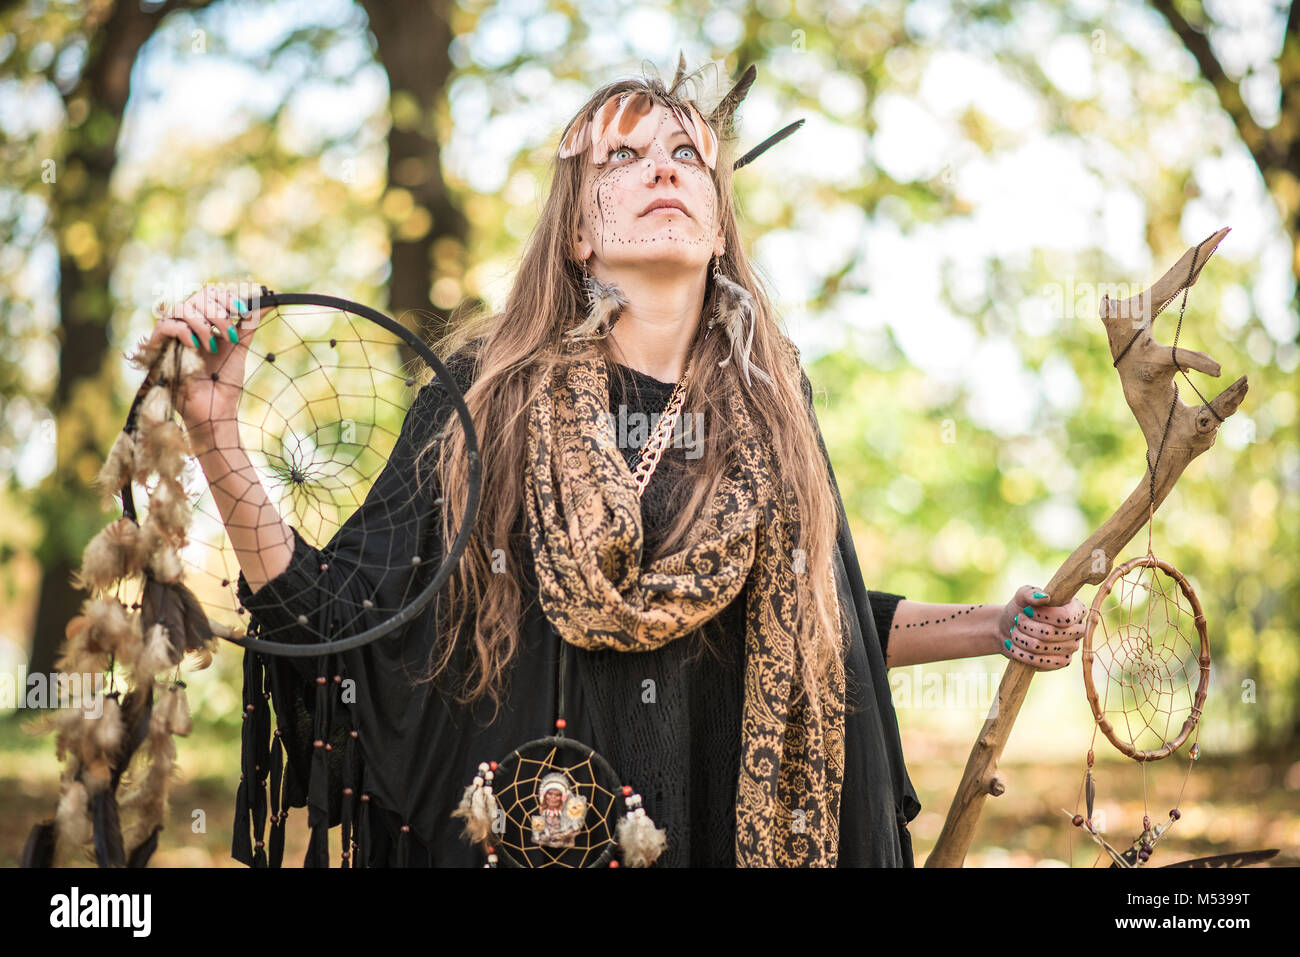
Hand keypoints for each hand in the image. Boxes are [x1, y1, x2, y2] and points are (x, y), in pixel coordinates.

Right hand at [147, 282, 268, 432]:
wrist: (216, 409)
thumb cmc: (225, 381)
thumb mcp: (238, 346)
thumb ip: (247, 324)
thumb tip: (267, 302)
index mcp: (205, 322)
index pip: (208, 294)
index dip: (225, 297)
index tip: (243, 312)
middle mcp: (187, 326)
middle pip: (196, 297)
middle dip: (218, 312)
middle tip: (230, 333)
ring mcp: (173, 337)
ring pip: (181, 308)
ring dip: (202, 324)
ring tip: (214, 346)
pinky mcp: (159, 349)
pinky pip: (165, 326)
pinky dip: (182, 331)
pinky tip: (196, 345)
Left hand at [995, 585, 1085, 670]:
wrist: (1010, 628)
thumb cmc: (1022, 608)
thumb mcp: (1022, 596)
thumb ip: (1030, 592)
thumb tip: (1044, 597)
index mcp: (1077, 609)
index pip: (1064, 616)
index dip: (1042, 615)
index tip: (1026, 610)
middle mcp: (1079, 629)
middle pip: (1050, 633)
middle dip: (1026, 626)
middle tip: (1017, 620)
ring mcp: (1072, 647)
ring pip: (1042, 647)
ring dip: (1021, 639)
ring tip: (1014, 631)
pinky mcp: (1063, 662)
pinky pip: (1042, 662)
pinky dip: (1022, 654)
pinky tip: (1013, 645)